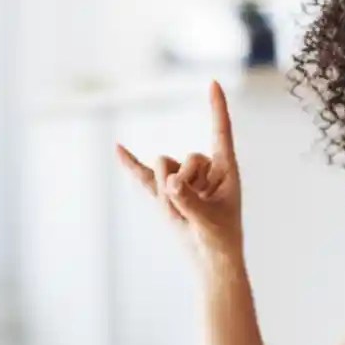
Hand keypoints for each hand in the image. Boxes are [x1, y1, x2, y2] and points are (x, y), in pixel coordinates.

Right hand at [115, 81, 243, 268]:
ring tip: (183, 216)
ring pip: (165, 167)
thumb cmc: (221, 241)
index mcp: (225, 169)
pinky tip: (118, 149)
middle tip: (195, 210)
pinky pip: (144, 175)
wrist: (210, 262)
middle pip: (186, 156)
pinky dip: (131, 164)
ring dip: (169, 193)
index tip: (212, 82)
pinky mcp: (164, 193)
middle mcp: (204, 170)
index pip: (220, 132)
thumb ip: (190, 201)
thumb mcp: (210, 221)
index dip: (217, 107)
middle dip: (185, 182)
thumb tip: (169, 182)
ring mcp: (182, 180)